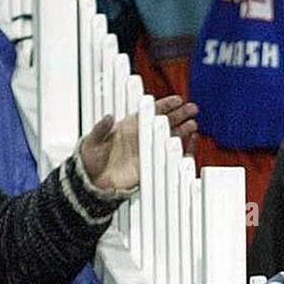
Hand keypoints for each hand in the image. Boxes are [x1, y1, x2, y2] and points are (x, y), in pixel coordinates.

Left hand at [79, 95, 199, 191]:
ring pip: (169, 139)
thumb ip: (101, 129)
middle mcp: (140, 137)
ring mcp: (146, 151)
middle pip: (164, 123)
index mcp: (128, 126)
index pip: (150, 112)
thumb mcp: (92, 141)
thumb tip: (109, 117)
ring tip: (193, 126)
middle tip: (192, 109)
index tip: (178, 100)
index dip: (165, 105)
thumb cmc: (90, 160)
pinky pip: (167, 158)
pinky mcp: (149, 166)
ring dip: (182, 132)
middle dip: (179, 115)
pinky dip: (178, 153)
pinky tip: (188, 146)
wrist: (92, 182)